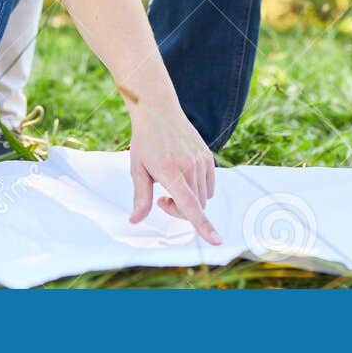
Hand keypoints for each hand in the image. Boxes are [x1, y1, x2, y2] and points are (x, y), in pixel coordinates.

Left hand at [127, 103, 220, 244]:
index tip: (216, 241)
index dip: (203, 226)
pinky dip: (198, 189)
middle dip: (179, 211)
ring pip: (203, 198)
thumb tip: (135, 221)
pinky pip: (209, 186)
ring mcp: (201, 161)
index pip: (190, 206)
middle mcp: (189, 167)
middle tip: (161, 199)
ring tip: (171, 185)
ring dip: (189, 201)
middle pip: (195, 207)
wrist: (158, 111)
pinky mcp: (208, 157)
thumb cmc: (145, 142)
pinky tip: (183, 176)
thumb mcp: (137, 169)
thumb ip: (141, 198)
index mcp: (170, 172)